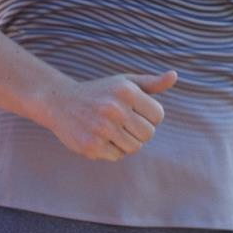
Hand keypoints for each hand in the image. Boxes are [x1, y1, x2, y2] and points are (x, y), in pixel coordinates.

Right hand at [35, 70, 176, 160]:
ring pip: (134, 147)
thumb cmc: (99, 92)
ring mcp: (102, 128)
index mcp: (126, 91)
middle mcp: (114, 108)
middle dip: (137, 130)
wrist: (59, 101)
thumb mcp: (124, 83)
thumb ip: (151, 83)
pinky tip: (98, 136)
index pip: (158, 116)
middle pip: (148, 134)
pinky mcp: (91, 145)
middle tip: (120, 122)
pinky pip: (118, 156)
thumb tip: (174, 76)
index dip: (147, 116)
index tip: (132, 111)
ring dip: (125, 142)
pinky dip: (111, 150)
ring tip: (109, 129)